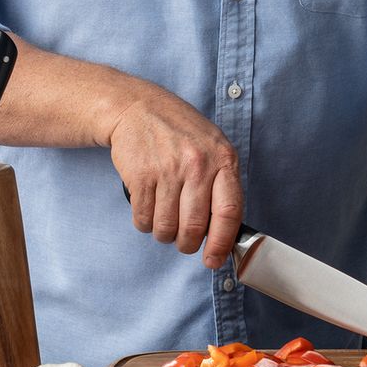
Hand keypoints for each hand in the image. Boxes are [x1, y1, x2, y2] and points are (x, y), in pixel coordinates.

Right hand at [108, 85, 241, 270]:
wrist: (137, 107)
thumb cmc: (178, 130)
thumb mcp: (211, 146)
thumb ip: (221, 182)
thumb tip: (222, 232)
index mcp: (222, 159)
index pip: (229, 212)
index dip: (222, 244)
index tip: (214, 260)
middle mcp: (197, 165)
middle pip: (194, 228)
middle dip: (187, 244)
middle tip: (183, 241)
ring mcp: (167, 170)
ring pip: (166, 228)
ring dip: (164, 234)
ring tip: (163, 220)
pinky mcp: (140, 176)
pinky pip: (143, 219)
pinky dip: (144, 222)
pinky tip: (148, 207)